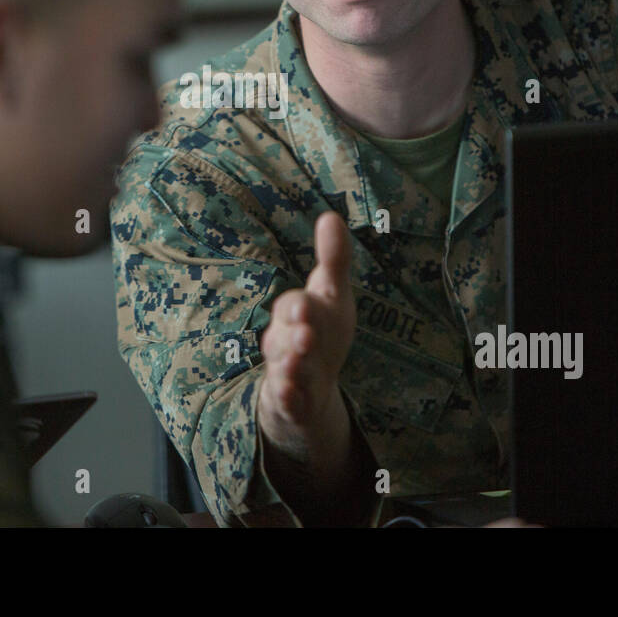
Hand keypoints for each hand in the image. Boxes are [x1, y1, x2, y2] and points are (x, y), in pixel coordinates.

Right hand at [257, 211, 355, 457]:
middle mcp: (286, 342)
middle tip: (305, 333)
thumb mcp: (333, 294)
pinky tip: (292, 395)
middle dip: (293, 334)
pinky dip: (288, 397)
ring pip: (284, 368)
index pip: (292, 306)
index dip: (297, 307)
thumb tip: (331, 215)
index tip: (306, 305)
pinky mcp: (292, 401)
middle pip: (284, 337)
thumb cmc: (323, 330)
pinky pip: (287, 400)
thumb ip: (333, 258)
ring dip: (290, 365)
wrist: (311, 386)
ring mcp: (288, 373)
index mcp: (295, 314)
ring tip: (298, 362)